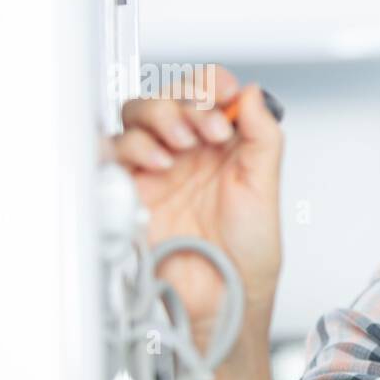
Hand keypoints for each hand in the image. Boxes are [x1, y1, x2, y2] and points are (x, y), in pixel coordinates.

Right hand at [106, 64, 283, 348]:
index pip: (208, 94)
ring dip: (159, 118)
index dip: (210, 84)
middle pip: (168, 97)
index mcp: (223, 146)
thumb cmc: (248, 253)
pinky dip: (133, 146)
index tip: (222, 91)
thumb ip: (263, 136)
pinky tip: (160, 163)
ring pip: (137, 116)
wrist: (224, 295)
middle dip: (185, 101)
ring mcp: (158, 169)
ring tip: (181, 145)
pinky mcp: (132, 189)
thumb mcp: (265, 187)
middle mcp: (188, 153)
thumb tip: (253, 94)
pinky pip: (113, 151)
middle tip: (207, 128)